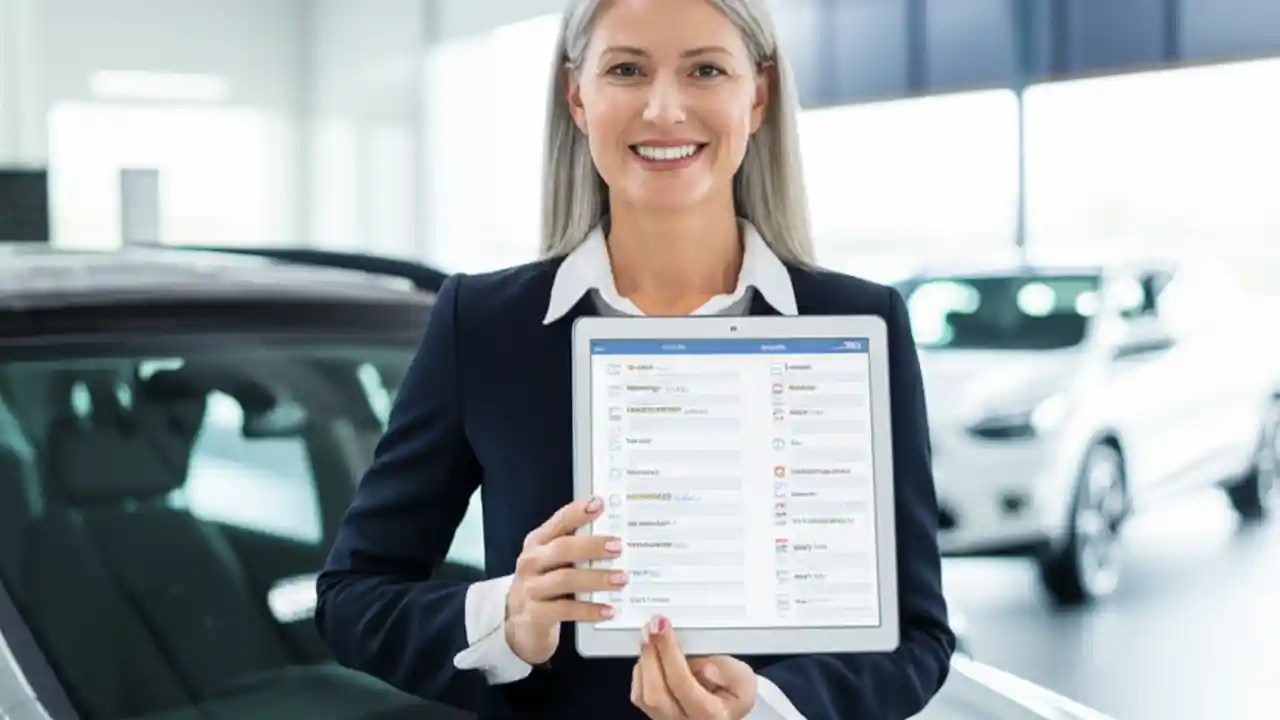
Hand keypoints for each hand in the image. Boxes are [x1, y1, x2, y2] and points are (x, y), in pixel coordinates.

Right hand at [504, 496, 626, 664]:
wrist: (518, 624)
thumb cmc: (544, 585)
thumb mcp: (553, 562)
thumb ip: (576, 547)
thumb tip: (615, 538)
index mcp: (538, 542)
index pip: (559, 522)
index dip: (578, 512)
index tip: (599, 504)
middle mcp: (532, 562)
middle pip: (562, 549)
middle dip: (592, 546)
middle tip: (618, 547)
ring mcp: (531, 588)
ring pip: (565, 579)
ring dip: (596, 578)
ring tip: (620, 579)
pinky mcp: (535, 614)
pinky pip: (565, 610)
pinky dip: (589, 610)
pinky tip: (607, 610)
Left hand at [631, 615, 756, 719]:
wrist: (728, 711)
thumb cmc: (734, 695)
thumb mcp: (743, 680)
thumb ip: (727, 672)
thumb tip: (704, 667)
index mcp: (710, 714)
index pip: (682, 683)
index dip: (668, 651)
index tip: (663, 626)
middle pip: (655, 694)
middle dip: (650, 655)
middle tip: (651, 628)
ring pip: (643, 697)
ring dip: (643, 662)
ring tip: (649, 638)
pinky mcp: (656, 715)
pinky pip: (639, 695)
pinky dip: (640, 671)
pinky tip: (649, 655)